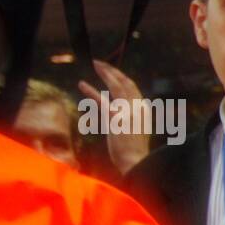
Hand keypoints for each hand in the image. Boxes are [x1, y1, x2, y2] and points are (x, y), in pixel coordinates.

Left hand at [78, 58, 151, 173]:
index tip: (112, 72)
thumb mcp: (137, 131)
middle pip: (125, 82)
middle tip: (101, 63)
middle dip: (113, 70)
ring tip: (96, 63)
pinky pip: (101, 101)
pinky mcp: (114, 118)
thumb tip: (121, 113)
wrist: (135, 162)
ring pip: (116, 86)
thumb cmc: (135, 151)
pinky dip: (90, 91)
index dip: (121, 78)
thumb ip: (131, 119)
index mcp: (143, 110)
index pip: (132, 88)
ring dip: (106, 73)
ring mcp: (127, 112)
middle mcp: (137, 107)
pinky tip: (81, 84)